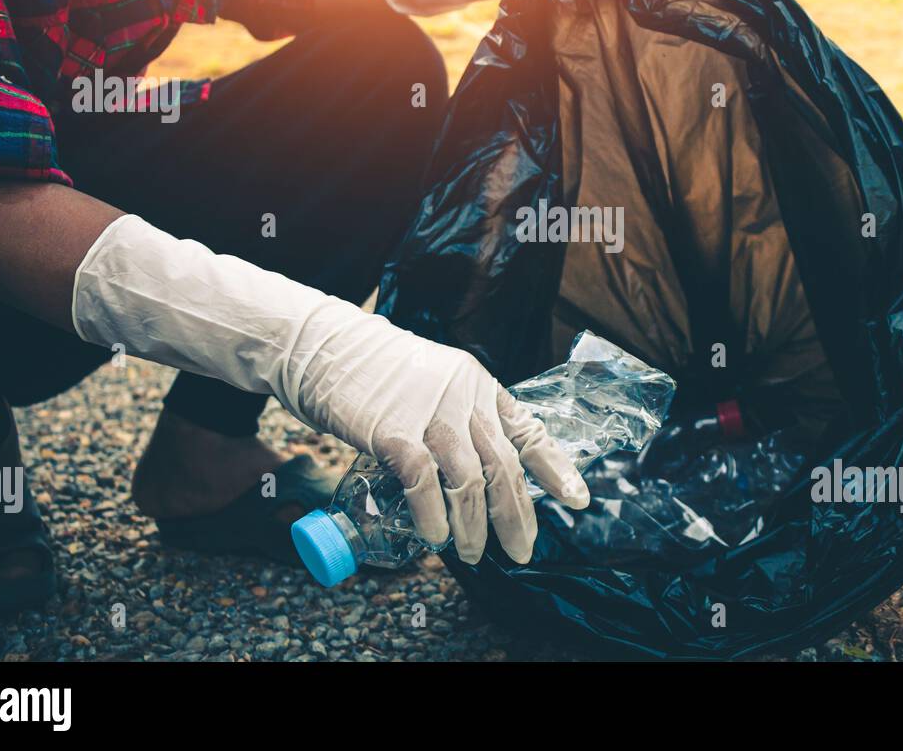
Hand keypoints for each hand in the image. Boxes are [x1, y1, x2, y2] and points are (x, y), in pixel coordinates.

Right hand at [303, 312, 591, 563]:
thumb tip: (475, 468)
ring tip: (473, 554)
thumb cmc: (375, 371)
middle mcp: (463, 397)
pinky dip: (434, 516)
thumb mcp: (434, 382)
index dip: (555, 468)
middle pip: (503, 465)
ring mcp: (431, 413)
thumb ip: (459, 415)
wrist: (324, 347)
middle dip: (517, 514)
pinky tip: (437, 539)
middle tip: (522, 550)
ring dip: (474, 526)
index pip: (527, 430)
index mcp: (479, 385)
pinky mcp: (395, 431)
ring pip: (469, 480)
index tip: (578, 499)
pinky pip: (425, 483)